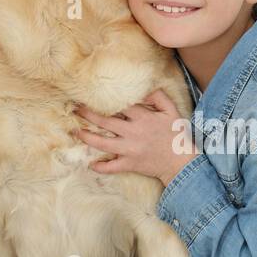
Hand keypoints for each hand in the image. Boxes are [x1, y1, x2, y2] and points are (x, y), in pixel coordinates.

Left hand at [72, 89, 198, 186]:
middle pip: (105, 121)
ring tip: (76, 131)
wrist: (181, 162)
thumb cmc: (177, 135)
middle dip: (88, 114)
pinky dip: (101, 167)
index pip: (120, 106)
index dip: (105, 100)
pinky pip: (111, 167)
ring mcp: (129, 149)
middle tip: (75, 109)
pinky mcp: (130, 164)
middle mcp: (133, 132)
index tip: (92, 95)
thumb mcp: (172, 111)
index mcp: (142, 118)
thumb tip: (143, 89)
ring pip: (103, 143)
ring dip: (87, 137)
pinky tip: (91, 164)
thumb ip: (158, 97)